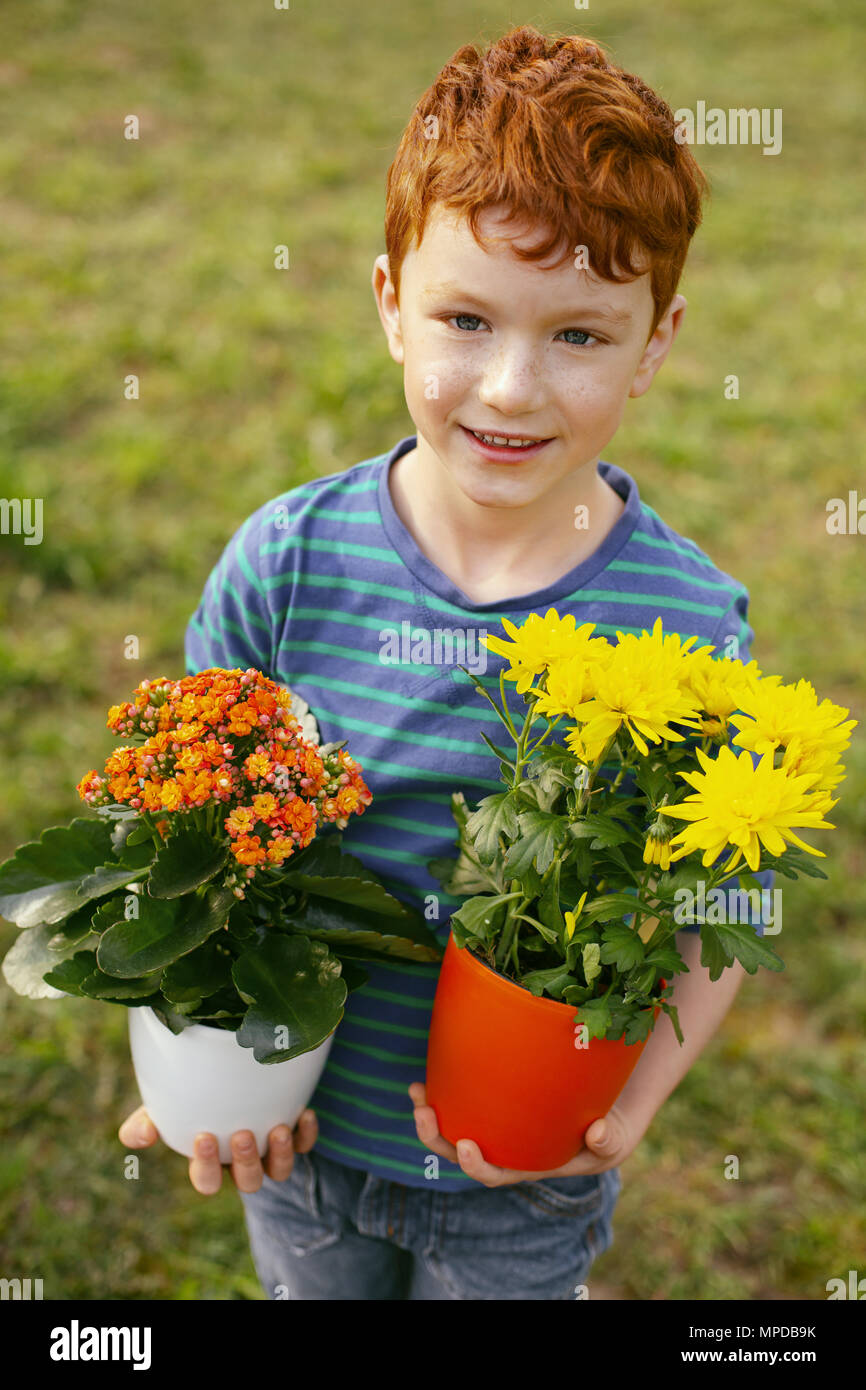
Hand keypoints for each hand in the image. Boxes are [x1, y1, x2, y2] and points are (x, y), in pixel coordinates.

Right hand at [118, 1104, 318, 1194]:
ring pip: (279, 1172)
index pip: (208, 1180)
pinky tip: (304, 1113)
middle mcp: (241, 1161)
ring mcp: (268, 1150)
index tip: (204, 1136)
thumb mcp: (165, 1105)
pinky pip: (304, 1145)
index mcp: (211, 1160)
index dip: (207, 1166)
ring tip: (278, 1129)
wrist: (228, 1073)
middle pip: (247, 1182)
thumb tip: (137, 1138)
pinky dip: (306, 1134)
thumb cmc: (189, 1094)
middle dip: (245, 1162)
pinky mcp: (293, 1134)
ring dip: (280, 1155)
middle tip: (242, 1135)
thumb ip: (147, 1120)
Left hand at [408, 1082, 642, 1185]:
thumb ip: (608, 1141)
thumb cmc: (607, 1131)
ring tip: (416, 1090)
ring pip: (455, 1126)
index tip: (466, 1145)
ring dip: (431, 1113)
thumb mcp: (614, 1140)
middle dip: (437, 1139)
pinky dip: (446, 1088)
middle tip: (423, 1114)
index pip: (495, 1173)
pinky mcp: (495, 1102)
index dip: (476, 1165)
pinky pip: (463, 1101)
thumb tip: (597, 1133)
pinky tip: (434, 1069)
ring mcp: (497, 1126)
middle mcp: (505, 1149)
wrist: (605, 1110)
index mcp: (527, 1164)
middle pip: (462, 1153)